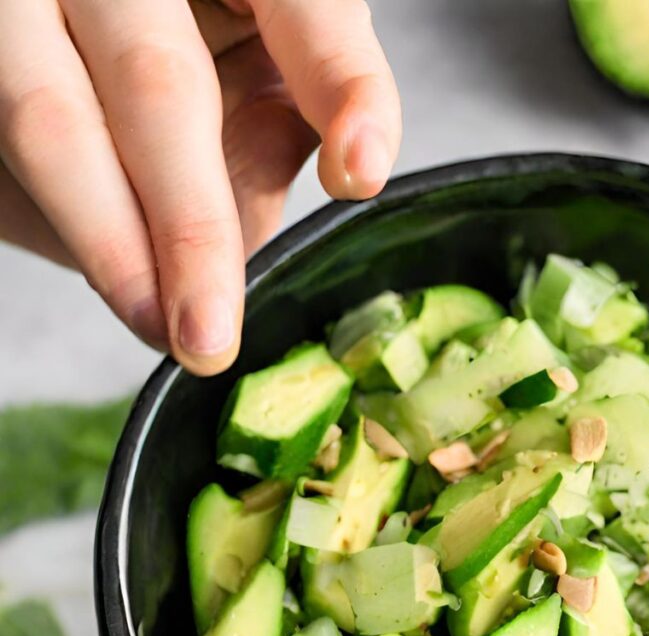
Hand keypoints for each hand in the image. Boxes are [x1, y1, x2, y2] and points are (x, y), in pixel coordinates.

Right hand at [0, 0, 399, 374]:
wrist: (77, 23)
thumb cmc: (192, 55)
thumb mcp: (256, 82)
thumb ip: (262, 145)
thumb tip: (239, 253)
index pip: (305, 7)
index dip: (341, 88)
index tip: (359, 176)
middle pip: (158, 83)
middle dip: (191, 227)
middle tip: (209, 336)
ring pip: (49, 119)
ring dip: (108, 246)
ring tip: (157, 328)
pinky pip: (10, 142)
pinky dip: (61, 223)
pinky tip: (111, 274)